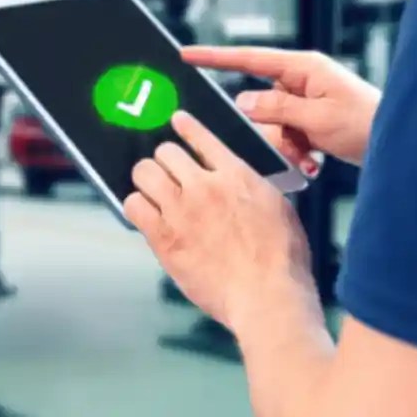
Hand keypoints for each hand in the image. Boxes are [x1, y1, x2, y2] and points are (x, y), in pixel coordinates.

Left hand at [127, 111, 319, 333]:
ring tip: (152, 190)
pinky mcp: (164, 237)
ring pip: (144, 172)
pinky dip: (136, 205)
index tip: (177, 121)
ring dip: (147, 179)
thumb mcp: (278, 208)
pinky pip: (134, 205)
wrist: (267, 295)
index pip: (203, 138)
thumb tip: (235, 181)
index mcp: (237, 176)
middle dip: (165, 160)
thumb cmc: (282, 260)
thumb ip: (250, 188)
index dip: (186, 127)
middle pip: (166, 152)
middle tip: (168, 173)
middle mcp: (205, 186)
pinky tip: (144, 213)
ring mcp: (181, 210)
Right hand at [183, 47, 381, 166]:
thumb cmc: (367, 123)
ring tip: (312, 159)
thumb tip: (244, 101)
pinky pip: (286, 136)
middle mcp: (301, 80)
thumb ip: (277, 109)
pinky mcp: (310, 120)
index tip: (186, 54)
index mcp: (303, 68)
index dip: (215, 57)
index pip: (249, 58)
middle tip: (297, 146)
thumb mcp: (318, 118)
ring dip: (287, 146)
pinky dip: (296, 151)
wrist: (399, 144)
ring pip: (271, 125)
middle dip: (272, 131)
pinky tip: (314, 161)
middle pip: (259, 104)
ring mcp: (305, 101)